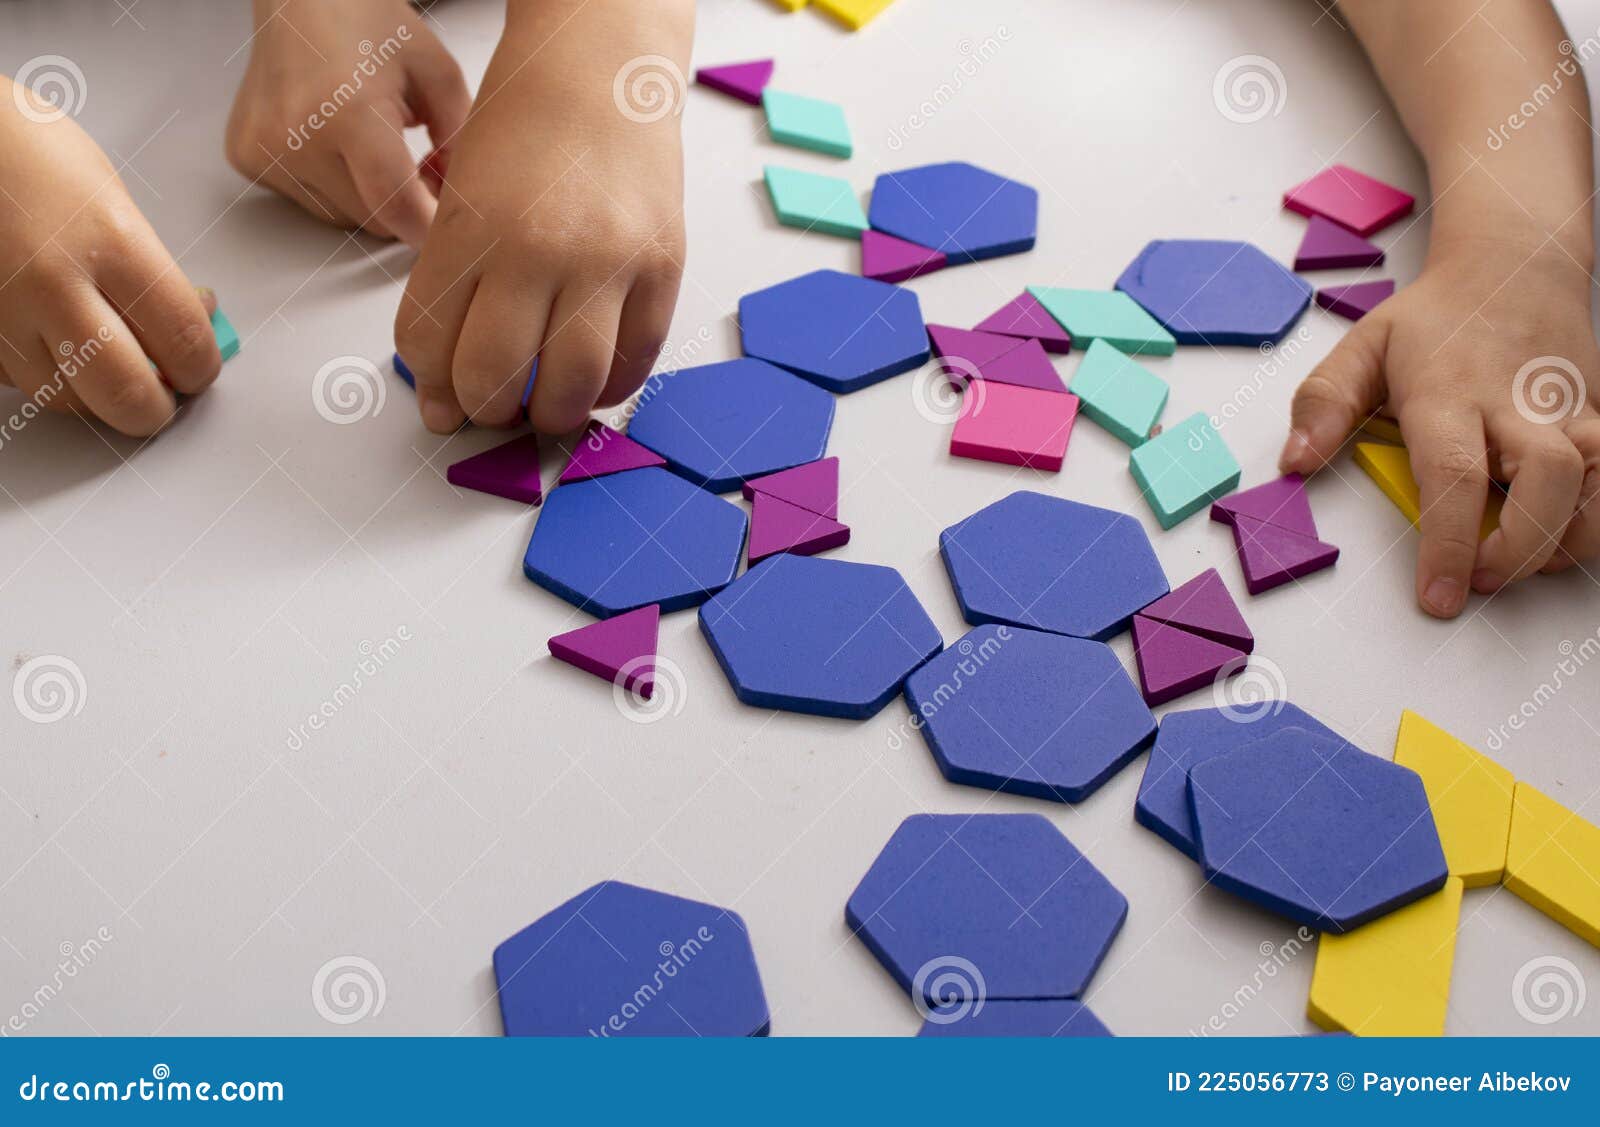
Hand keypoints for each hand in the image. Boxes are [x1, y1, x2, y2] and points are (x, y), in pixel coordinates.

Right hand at [0, 77, 220, 435]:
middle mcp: (52, 284)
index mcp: (110, 243)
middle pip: (126, 393)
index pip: (183, 340)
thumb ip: (154, 271)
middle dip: (156, 407)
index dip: (201, 368)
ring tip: (108, 364)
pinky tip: (56, 348)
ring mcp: (2, 313)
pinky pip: (20, 384)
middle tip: (164, 395)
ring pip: (69, 401)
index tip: (200, 369)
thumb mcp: (113, 201)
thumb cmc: (27, 156)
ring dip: (99, 397)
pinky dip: (49, 378)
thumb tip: (196, 323)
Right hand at [226, 0, 469, 247]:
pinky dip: (333, 185)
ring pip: (342, 217)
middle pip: (373, 218)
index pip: (394, 206)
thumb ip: (461, 145)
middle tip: (421, 168)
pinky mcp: (245, 156)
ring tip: (374, 145)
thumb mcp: (439, 75)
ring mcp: (263, 150)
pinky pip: (309, 201)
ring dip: (369, 197)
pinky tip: (334, 141)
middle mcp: (295, 136)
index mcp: (347, 112)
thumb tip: (461, 206)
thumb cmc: (368, 24)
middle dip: (405, 206)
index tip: (450, 229)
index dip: (430, 227)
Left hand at [394, 1, 689, 432]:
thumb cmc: (526, 126)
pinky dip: (608, 390)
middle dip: (483, 410)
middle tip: (490, 408)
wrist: (602, 69)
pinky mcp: (662, 269)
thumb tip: (448, 378)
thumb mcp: (464, 195)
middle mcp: (538, 250)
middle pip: (494, 377)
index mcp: (472, 228)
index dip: (430, 385)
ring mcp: (608, 262)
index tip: (442, 399)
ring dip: (548, 416)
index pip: (428, 341)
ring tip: (541, 407)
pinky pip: (634, 362)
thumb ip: (451, 282)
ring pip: (570, 386)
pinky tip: (591, 382)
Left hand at [1281, 237, 1599, 617]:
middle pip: (1547, 481)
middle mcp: (1517, 404)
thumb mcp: (1363, 346)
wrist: (1516, 268)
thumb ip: (1324, 404)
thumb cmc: (1434, 321)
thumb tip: (1293, 463)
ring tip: (1519, 562)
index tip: (1439, 597)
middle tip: (1481, 580)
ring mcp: (1568, 411)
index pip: (1454, 475)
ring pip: (1599, 485)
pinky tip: (1561, 531)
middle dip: (1521, 548)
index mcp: (1449, 393)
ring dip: (1568, 540)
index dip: (1450, 543)